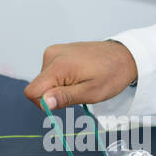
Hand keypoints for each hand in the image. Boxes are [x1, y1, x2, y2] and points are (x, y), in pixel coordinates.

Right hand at [23, 40, 137, 109]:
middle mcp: (52, 55)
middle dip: (54, 95)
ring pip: (44, 80)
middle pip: (38, 86)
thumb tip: (45, 103)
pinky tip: (78, 76)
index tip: (63, 103)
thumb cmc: (111, 74)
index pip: (32, 92)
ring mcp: (54, 51)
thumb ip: (65, 97)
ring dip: (59, 87)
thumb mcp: (90, 92)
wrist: (123, 56)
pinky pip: (50, 72)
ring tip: (80, 82)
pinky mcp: (57, 51)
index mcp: (58, 65)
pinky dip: (61, 79)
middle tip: (77, 92)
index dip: (44, 103)